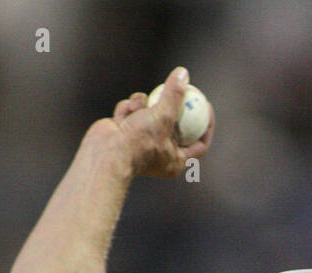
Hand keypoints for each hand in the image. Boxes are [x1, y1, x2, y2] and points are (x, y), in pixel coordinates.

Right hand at [90, 67, 214, 177]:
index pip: (200, 144)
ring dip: (143, 104)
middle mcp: (161, 154)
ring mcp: (143, 142)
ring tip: (138, 107)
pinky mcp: (126, 131)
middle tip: (182, 88)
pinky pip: (133, 112)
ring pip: (151, 112)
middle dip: (173, 105)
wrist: (105, 152)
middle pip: (175, 124)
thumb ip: (174, 95)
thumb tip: (183, 74)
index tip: (206, 105)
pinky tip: (122, 115)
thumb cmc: (139, 141)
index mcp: (176, 160)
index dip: (206, 124)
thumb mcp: (163, 115)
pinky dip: (128, 109)